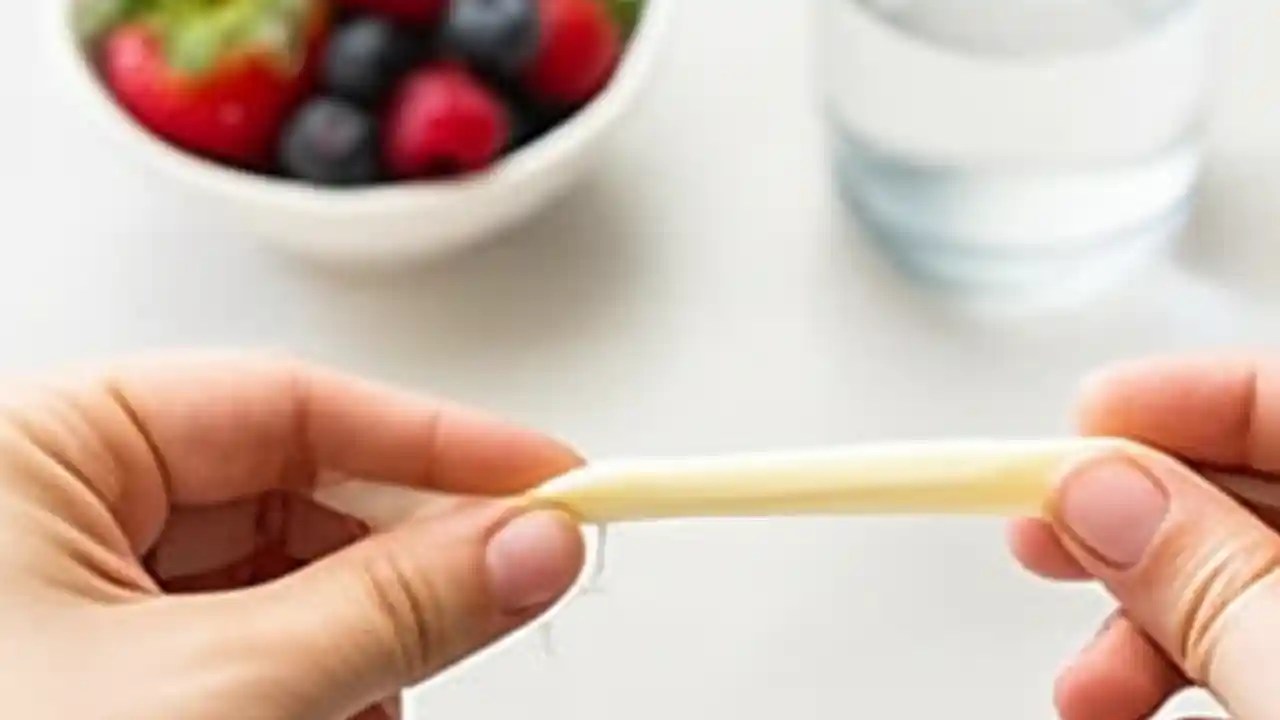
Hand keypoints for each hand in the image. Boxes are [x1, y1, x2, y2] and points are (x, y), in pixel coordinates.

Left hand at [0, 355, 585, 719]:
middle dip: (397, 558)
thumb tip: (530, 543)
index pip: (287, 404)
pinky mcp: (103, 675)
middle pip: (288, 492)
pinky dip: (311, 686)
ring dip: (355, 639)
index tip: (548, 476)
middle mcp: (47, 513)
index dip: (436, 442)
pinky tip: (332, 719)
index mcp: (34, 454)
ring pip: (274, 578)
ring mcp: (70, 600)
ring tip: (372, 701)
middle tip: (505, 584)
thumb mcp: (223, 692)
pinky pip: (243, 646)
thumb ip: (395, 604)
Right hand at [1009, 355, 1279, 719]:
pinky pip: (1256, 662)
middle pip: (1249, 494)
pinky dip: (1187, 676)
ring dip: (1141, 626)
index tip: (1070, 425)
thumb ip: (1207, 577)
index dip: (1172, 398)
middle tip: (1040, 541)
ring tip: (1087, 692)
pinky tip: (1143, 713)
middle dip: (1130, 524)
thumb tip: (1098, 488)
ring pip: (1242, 588)